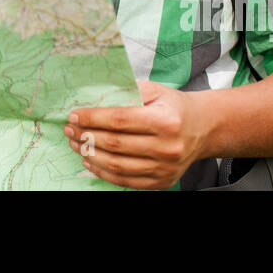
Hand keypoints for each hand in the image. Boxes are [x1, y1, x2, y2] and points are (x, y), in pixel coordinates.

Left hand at [63, 80, 209, 188]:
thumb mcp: (155, 90)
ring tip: (76, 145)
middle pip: (116, 144)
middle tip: (69, 130)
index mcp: (165, 120)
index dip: (93, 118)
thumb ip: (127, 92)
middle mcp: (167, 147)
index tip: (74, 115)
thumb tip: (92, 99)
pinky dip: (104, 173)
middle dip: (87, 136)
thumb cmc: (173, 106)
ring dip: (91, 155)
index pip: (119, 120)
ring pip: (117, 165)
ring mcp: (165, 168)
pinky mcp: (162, 181)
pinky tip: (91, 162)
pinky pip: (126, 181)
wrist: (203, 128)